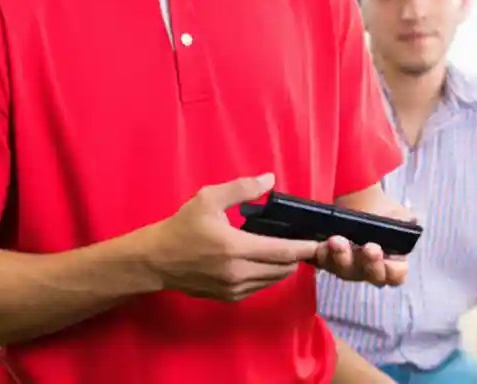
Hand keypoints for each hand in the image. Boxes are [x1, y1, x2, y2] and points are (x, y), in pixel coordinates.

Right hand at [139, 173, 319, 301]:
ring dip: (285, 267)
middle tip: (310, 245)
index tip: (320, 243)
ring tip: (294, 253)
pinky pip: (258, 287)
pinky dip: (269, 276)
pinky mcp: (228, 297)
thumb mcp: (209, 199)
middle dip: (299, 258)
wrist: (156, 260)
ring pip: (272, 280)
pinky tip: (270, 263)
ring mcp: (233, 289)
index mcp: (235, 247)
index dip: (304, 248)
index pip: (281, 251)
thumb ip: (242, 188)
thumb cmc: (182, 227)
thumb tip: (270, 178)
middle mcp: (237, 272)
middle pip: (281, 269)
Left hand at [313, 199, 412, 286]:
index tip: (384, 253)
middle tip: (368, 247)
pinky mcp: (326, 259)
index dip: (391, 269)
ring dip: (341, 256)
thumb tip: (408, 223)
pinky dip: (317, 254)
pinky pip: (320, 261)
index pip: (395, 276)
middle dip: (368, 262)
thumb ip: (407, 222)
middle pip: (369, 275)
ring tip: (337, 240)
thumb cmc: (384, 213)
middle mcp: (368, 270)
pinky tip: (316, 245)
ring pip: (344, 270)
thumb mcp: (400, 216)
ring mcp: (347, 267)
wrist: (360, 200)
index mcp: (391, 264)